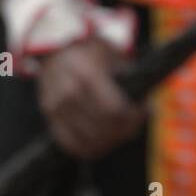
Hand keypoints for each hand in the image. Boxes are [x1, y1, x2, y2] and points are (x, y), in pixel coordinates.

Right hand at [36, 39, 146, 159]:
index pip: (115, 111)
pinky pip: (73, 145)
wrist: (55, 48)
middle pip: (105, 129)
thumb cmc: (90, 51)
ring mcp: (55, 108)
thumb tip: (146, 107)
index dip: (134, 117)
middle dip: (126, 130)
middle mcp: (68, 92)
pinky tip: (102, 138)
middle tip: (134, 122)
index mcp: (85, 73)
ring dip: (111, 140)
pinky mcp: (49, 118)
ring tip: (120, 129)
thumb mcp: (112, 53)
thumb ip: (129, 78)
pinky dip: (91, 147)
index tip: (144, 110)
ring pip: (91, 142)